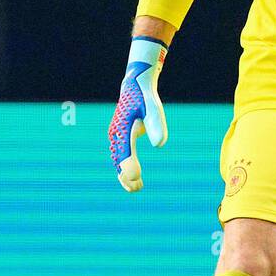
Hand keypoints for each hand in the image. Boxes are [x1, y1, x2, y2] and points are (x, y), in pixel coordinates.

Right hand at [108, 37, 167, 191]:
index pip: (125, 151)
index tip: (136, 178)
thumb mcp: (153, 108)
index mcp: (123, 128)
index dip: (129, 165)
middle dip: (126, 176)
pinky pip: (120, 157)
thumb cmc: (146, 98)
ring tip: (137, 189)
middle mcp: (116, 134)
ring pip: (118, 160)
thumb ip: (156, 125)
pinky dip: (126, 169)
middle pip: (119, 159)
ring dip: (125, 175)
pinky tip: (136, 180)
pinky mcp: (120, 138)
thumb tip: (159, 145)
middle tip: (137, 188)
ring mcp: (116, 136)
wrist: (135, 86)